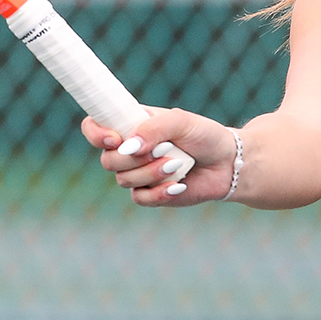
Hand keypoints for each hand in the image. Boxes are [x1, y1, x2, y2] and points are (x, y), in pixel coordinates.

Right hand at [80, 107, 237, 206]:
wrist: (227, 163)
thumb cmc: (204, 135)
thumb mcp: (181, 121)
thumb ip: (154, 128)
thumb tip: (128, 146)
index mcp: (130, 125)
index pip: (94, 127)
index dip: (96, 134)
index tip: (114, 138)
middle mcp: (129, 150)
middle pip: (107, 160)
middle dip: (133, 159)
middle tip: (165, 151)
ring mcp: (138, 173)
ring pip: (124, 180)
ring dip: (151, 173)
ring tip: (178, 165)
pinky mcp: (151, 194)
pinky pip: (140, 198)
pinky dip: (159, 192)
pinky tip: (178, 186)